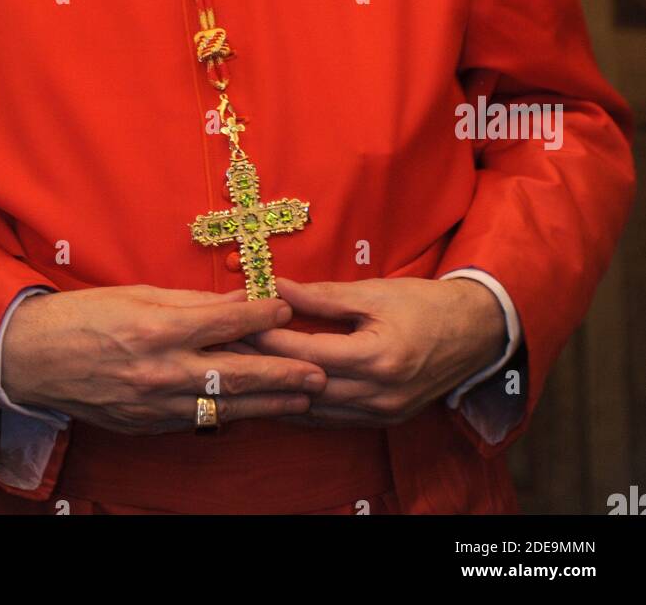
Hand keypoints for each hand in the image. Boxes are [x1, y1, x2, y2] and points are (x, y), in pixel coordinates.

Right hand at [0, 284, 327, 434]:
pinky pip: (198, 419)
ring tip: (304, 399)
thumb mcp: (138, 294)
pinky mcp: (148, 425)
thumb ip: (191, 303)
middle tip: (320, 373)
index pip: (223, 322)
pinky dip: (230, 413)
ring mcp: (155, 404)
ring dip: (269, 402)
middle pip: (236, 373)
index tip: (288, 309)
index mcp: (157, 328)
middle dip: (283, 374)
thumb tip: (237, 302)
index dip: (259, 316)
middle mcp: (160, 370)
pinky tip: (256, 409)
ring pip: (225, 404)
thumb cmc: (85, 316)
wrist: (35, 360)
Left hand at [235, 276, 507, 426]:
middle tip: (231, 348)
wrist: (475, 332)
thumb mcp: (374, 292)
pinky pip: (334, 419)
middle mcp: (379, 394)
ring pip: (316, 410)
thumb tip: (276, 286)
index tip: (240, 321)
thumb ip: (322, 295)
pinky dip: (305, 405)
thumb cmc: (425, 304)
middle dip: (266, 366)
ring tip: (247, 369)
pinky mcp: (385, 419)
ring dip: (281, 390)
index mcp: (377, 358)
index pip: (307, 352)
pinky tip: (281, 390)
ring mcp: (383, 412)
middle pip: (306, 385)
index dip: (270, 337)